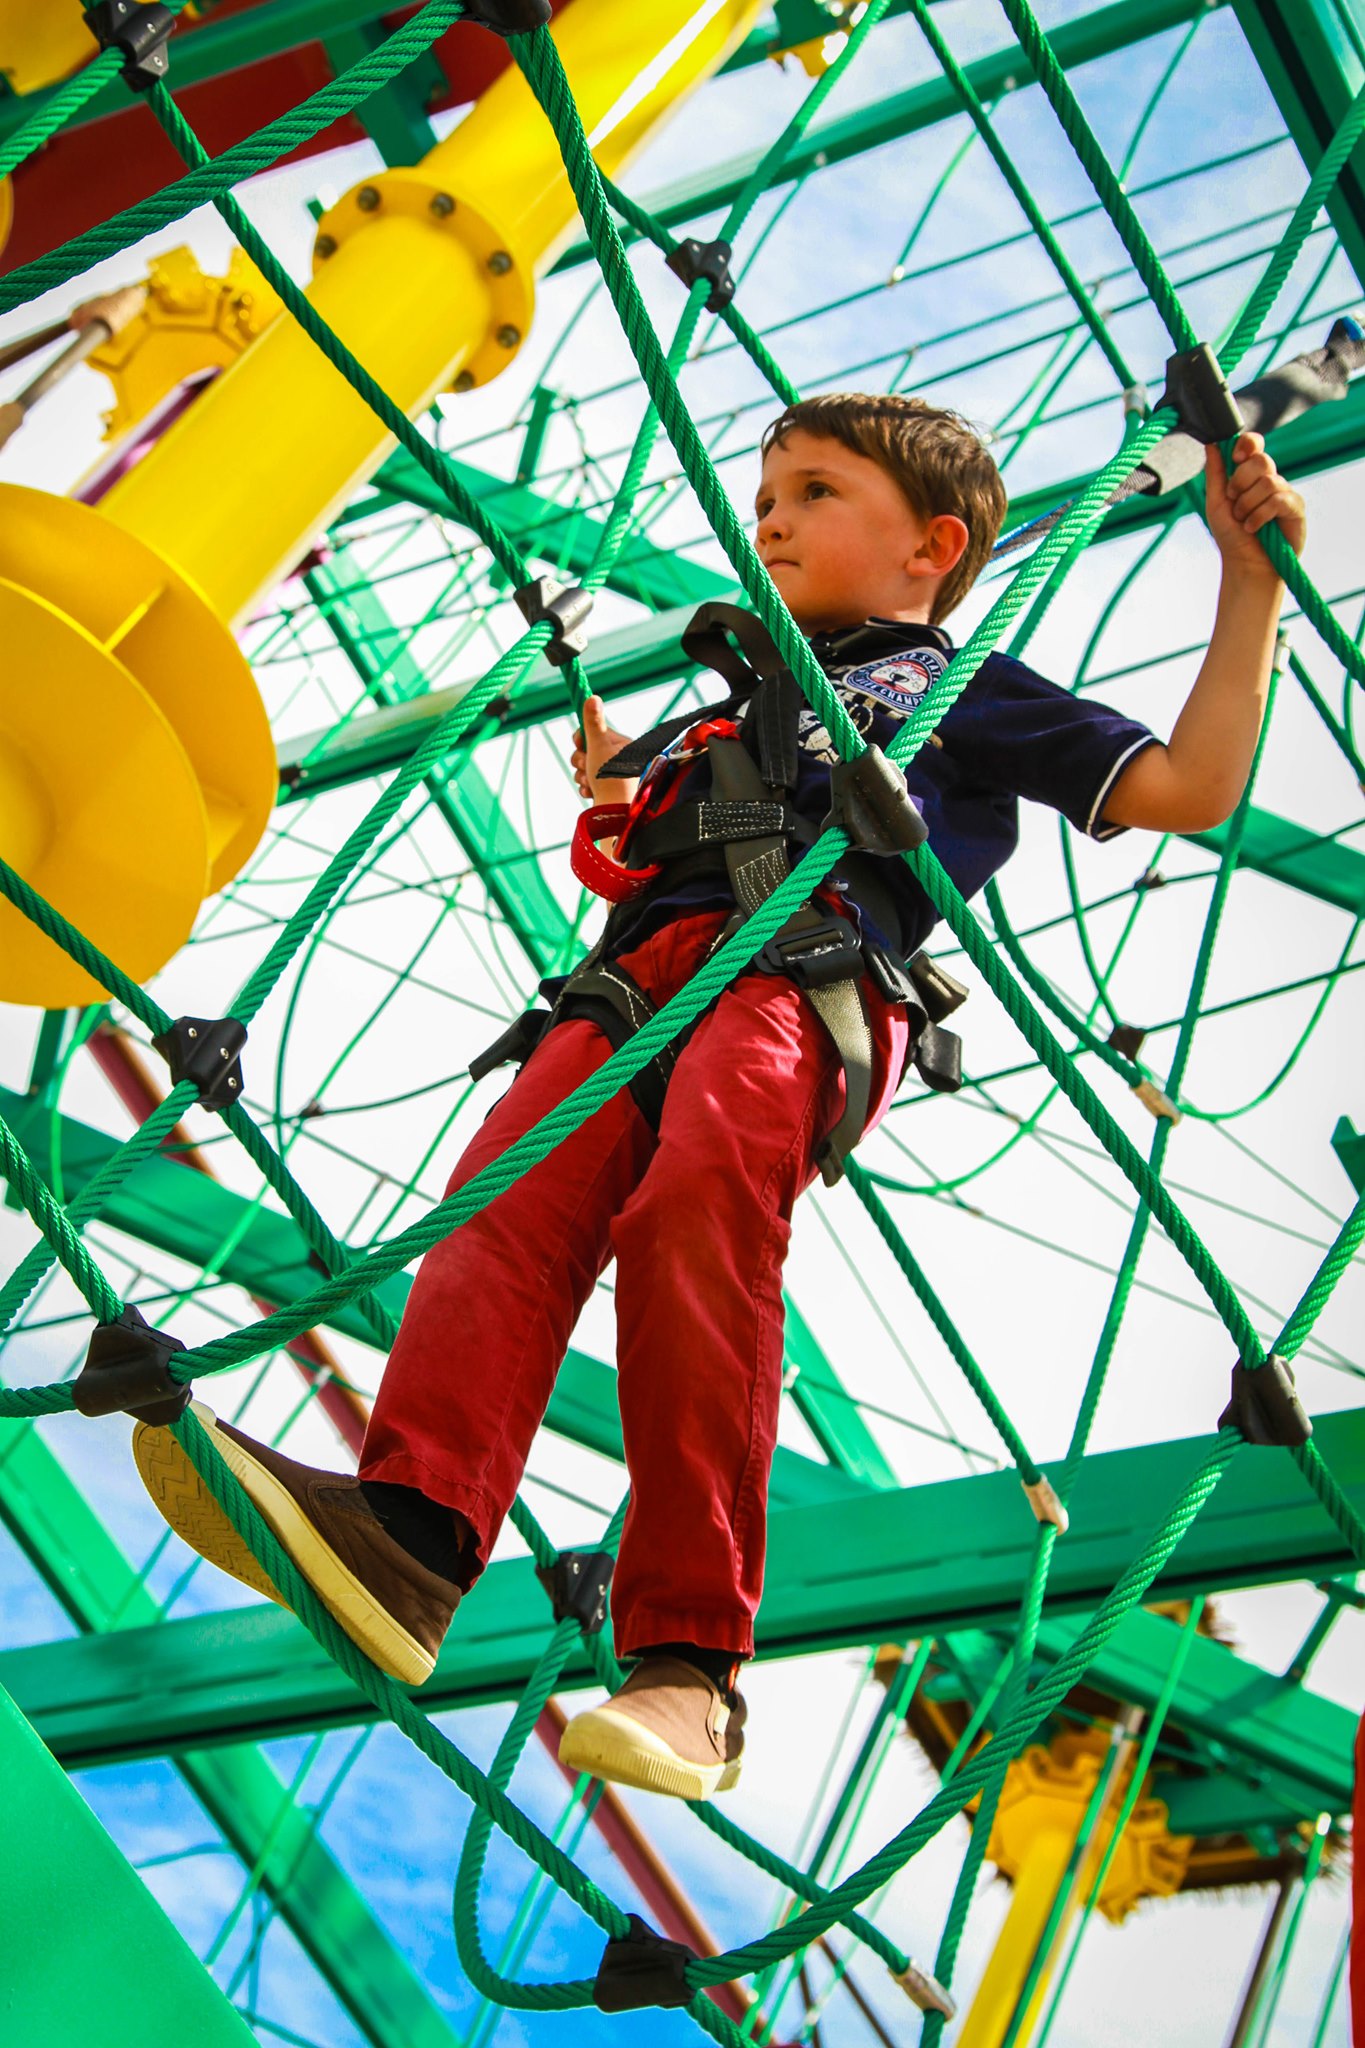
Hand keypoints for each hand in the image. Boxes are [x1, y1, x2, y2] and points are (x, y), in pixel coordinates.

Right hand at [570, 695, 635, 802]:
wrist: (617, 812)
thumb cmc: (611, 777)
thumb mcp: (599, 745)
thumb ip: (593, 723)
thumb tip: (592, 697)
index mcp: (622, 745)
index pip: (595, 733)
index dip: (582, 738)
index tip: (579, 743)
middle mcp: (621, 759)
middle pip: (588, 752)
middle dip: (581, 760)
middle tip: (586, 767)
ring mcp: (615, 776)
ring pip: (587, 769)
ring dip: (582, 775)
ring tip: (590, 783)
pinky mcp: (609, 792)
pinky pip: (591, 784)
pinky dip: (587, 788)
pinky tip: (591, 793)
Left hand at [1205, 431, 1305, 575]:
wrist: (1245, 564)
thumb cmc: (1231, 535)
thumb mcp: (1216, 503)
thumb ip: (1215, 474)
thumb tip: (1211, 443)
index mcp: (1250, 475)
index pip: (1254, 444)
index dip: (1247, 444)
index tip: (1235, 457)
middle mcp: (1269, 479)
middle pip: (1261, 460)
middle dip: (1240, 482)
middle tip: (1233, 500)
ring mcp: (1284, 492)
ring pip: (1268, 481)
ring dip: (1247, 504)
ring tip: (1243, 520)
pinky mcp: (1295, 507)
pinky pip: (1278, 500)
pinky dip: (1259, 515)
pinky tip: (1253, 528)